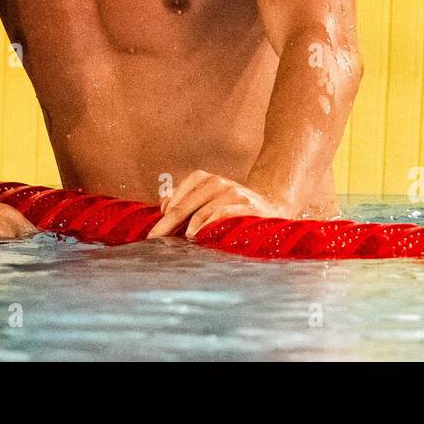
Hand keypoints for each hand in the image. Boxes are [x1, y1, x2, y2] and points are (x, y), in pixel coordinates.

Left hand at [148, 170, 293, 238]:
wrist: (273, 204)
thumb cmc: (233, 206)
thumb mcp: (208, 199)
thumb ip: (185, 201)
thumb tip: (163, 207)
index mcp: (203, 179)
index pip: (176, 199)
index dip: (162, 218)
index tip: (150, 237)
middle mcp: (216, 182)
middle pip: (184, 206)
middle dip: (166, 226)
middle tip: (153, 242)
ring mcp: (232, 192)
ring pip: (200, 212)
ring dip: (186, 229)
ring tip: (176, 245)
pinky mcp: (246, 205)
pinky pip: (220, 215)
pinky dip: (206, 226)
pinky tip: (198, 237)